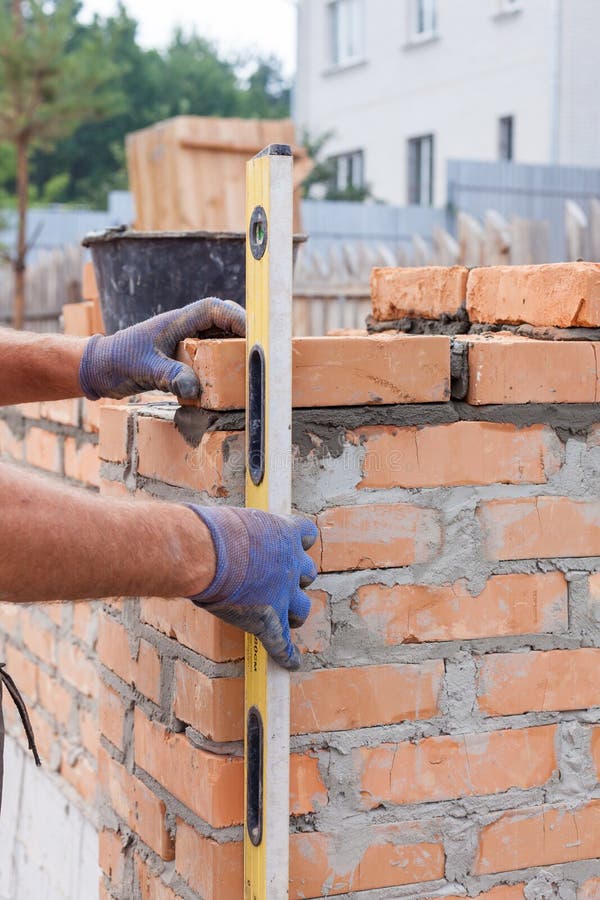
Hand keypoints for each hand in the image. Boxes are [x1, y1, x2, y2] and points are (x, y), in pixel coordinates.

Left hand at [78, 297, 244, 399]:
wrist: (100, 369)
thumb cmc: (119, 361)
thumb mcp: (145, 369)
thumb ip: (170, 376)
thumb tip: (195, 388)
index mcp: (178, 321)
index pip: (215, 309)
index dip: (238, 317)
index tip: (255, 334)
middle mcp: (185, 328)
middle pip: (224, 321)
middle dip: (244, 333)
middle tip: (261, 353)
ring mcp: (184, 342)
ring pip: (219, 338)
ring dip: (234, 348)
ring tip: (251, 365)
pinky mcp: (182, 357)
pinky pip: (209, 355)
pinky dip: (221, 363)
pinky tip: (228, 380)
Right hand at [186, 506, 318, 670]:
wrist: (209, 555)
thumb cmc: (214, 531)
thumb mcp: (235, 521)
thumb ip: (243, 532)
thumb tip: (225, 536)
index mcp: (284, 533)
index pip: (306, 534)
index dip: (299, 542)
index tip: (293, 545)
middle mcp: (291, 563)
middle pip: (307, 573)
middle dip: (296, 577)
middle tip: (279, 581)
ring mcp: (283, 594)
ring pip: (301, 607)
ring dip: (294, 611)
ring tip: (286, 617)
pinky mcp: (271, 621)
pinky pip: (283, 643)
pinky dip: (287, 655)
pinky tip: (291, 663)